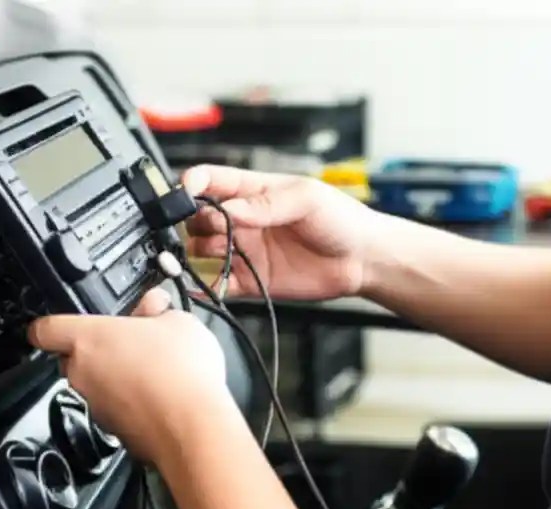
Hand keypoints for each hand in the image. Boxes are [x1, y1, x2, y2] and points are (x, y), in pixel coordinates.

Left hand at [27, 289, 235, 463]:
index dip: (51, 325)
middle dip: (99, 350)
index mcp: (88, 339)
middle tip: (132, 340)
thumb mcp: (179, 322)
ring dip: (117, 376)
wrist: (192, 428)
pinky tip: (162, 396)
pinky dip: (132, 402)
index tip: (66, 323)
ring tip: (155, 369)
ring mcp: (96, 405)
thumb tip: (155, 305)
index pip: (44, 330)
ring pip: (96, 384)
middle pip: (74, 358)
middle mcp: (82, 373)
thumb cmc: (180, 373)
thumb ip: (158, 310)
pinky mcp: (114, 430)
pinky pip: (116, 409)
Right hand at [182, 165, 390, 300]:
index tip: (186, 192)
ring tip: (222, 251)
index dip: (193, 183)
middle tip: (215, 227)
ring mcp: (247, 250)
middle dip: (198, 220)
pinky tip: (202, 285)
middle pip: (200, 217)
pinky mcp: (252, 280)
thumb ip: (266, 205)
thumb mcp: (306, 199)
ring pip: (204, 248)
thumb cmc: (342, 220)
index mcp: (255, 192)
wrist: (364, 260)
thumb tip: (228, 209)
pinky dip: (207, 286)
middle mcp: (245, 220)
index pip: (212, 180)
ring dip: (202, 250)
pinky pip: (221, 284)